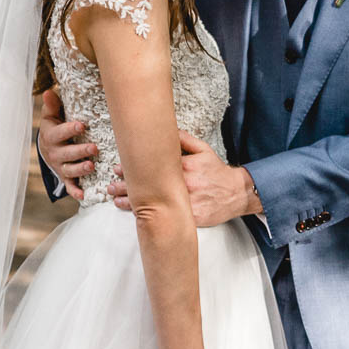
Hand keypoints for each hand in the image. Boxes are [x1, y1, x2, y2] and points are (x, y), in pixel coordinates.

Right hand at [36, 88, 96, 197]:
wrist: (47, 148)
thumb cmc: (54, 128)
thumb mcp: (51, 116)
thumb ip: (52, 105)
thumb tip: (50, 91)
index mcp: (51, 136)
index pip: (60, 133)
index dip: (70, 129)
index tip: (81, 125)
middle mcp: (55, 153)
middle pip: (67, 153)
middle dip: (80, 151)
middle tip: (94, 148)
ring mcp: (60, 166)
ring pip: (70, 169)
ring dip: (80, 169)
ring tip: (92, 166)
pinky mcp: (66, 177)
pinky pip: (70, 185)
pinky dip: (75, 191)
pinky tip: (83, 195)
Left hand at [107, 130, 260, 227]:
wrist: (236, 193)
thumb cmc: (217, 172)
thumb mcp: (204, 150)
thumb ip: (184, 140)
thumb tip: (165, 130)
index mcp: (186, 166)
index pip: (154, 165)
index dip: (134, 167)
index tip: (119, 167)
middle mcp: (185, 184)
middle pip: (150, 185)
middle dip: (128, 185)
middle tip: (111, 184)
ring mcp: (188, 202)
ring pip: (155, 203)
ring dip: (133, 202)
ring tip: (115, 199)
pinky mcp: (191, 217)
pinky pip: (167, 217)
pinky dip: (150, 217)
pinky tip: (136, 216)